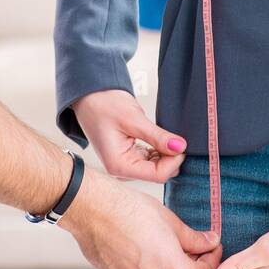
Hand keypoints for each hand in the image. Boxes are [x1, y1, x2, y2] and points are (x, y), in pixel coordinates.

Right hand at [59, 170, 222, 268]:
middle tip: (193, 245)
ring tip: (166, 245)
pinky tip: (144, 250)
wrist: (94, 210)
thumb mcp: (171, 221)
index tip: (213, 246)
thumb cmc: (131, 211)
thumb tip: (210, 241)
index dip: (212, 257)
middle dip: (192, 265)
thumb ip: (195, 238)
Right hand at [72, 89, 189, 182]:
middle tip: (174, 136)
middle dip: (170, 157)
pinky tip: (157, 137)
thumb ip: (157, 136)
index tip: (180, 143)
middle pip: (158, 173)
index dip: (173, 160)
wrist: (88, 94)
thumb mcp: (133, 119)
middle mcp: (121, 170)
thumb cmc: (103, 104)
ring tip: (163, 134)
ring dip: (164, 153)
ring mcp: (124, 165)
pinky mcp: (128, 157)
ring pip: (156, 167)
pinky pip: (150, 160)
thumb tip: (180, 147)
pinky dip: (158, 150)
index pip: (157, 175)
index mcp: (118, 166)